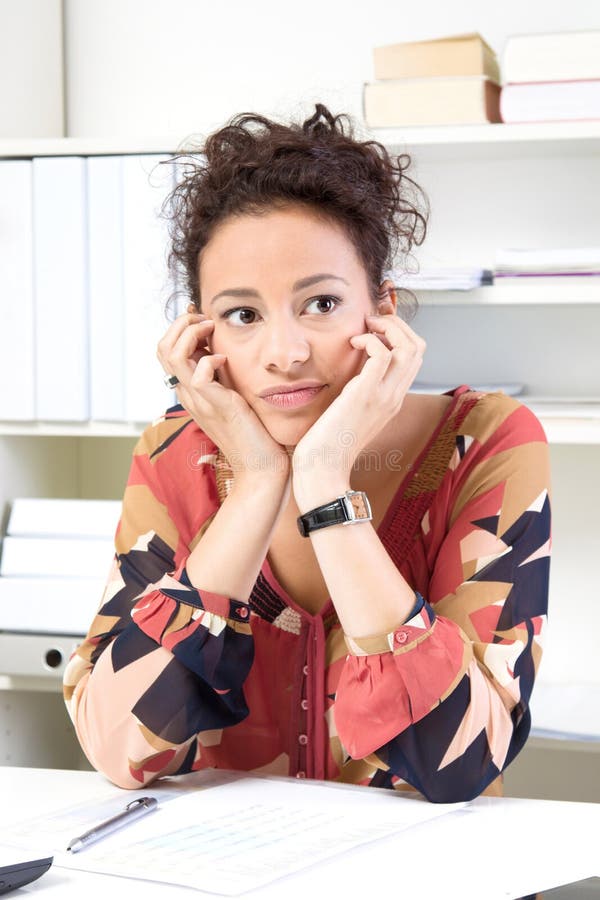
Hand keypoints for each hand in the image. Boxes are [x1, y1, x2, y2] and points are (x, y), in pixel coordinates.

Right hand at [157, 311, 290, 483]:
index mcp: (190, 391)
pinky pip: (198, 375)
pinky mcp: (216, 407)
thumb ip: (222, 374)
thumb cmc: (253, 431)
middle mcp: (188, 395)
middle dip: (181, 323)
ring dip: (191, 333)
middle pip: (162, 349)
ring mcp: (199, 401)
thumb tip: (219, 347)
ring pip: (172, 355)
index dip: (178, 327)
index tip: (200, 316)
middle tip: (206, 320)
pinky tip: (226, 361)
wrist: (261, 466)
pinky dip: (211, 359)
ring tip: (212, 329)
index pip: (166, 351)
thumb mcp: (232, 394)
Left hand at [292, 310, 425, 501]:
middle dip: (397, 325)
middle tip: (372, 322)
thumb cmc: (329, 443)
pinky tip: (353, 344)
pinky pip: (382, 355)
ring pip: (409, 347)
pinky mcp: (365, 396)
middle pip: (418, 348)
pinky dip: (370, 340)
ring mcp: (384, 397)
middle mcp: (395, 397)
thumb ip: (359, 390)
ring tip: (365, 329)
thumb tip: (353, 368)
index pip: (414, 358)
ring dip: (388, 328)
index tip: (375, 329)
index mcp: (392, 400)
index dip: (400, 335)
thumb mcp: (351, 411)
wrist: (323, 468)